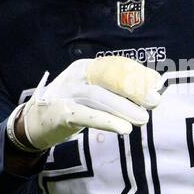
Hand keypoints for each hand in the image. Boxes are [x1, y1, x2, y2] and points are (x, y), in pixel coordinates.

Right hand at [12, 56, 161, 150]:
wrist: (35, 122)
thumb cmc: (73, 106)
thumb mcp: (95, 92)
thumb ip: (119, 90)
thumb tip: (154, 87)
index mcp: (87, 68)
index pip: (116, 65)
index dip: (138, 73)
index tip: (157, 84)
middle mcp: (76, 76)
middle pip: (109, 77)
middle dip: (134, 89)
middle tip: (155, 101)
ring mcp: (67, 93)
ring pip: (99, 97)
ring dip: (124, 108)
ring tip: (142, 119)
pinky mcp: (61, 114)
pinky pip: (86, 116)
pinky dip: (106, 121)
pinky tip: (124, 129)